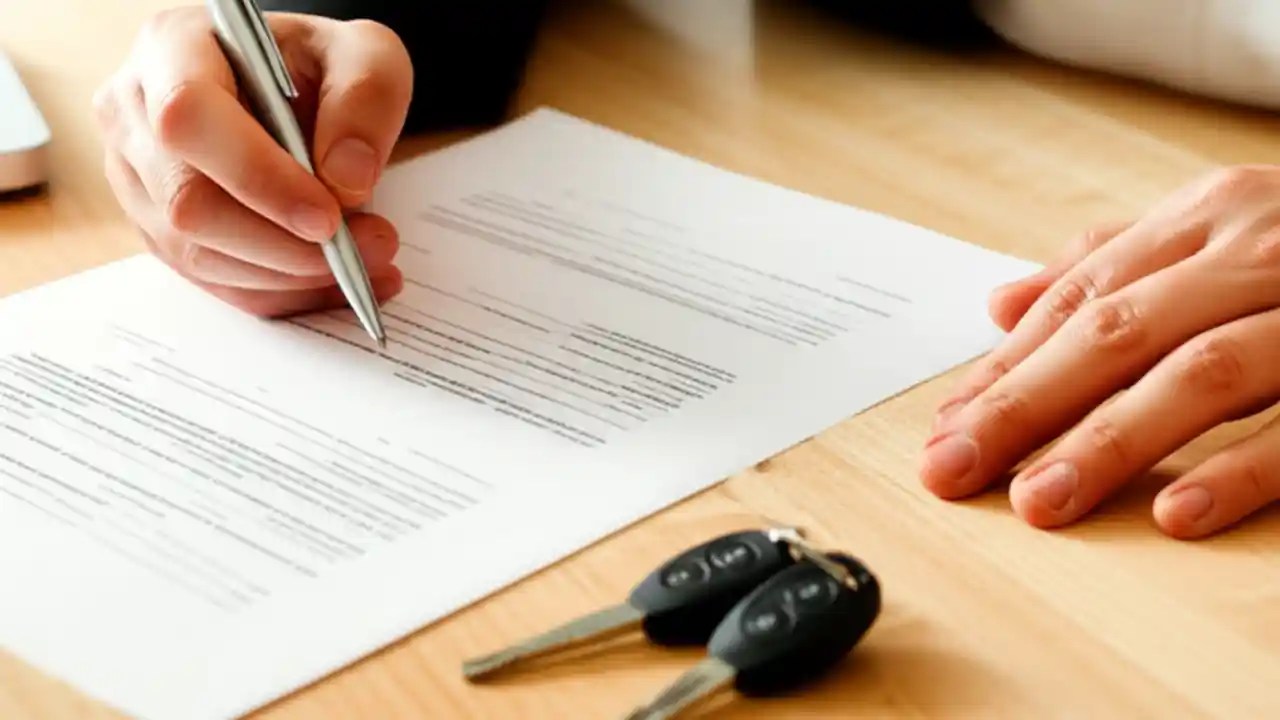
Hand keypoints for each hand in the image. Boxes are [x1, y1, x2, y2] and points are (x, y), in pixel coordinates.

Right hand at [92, 7, 411, 315]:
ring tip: (369, 263)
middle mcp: (135, 115)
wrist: (292, 89)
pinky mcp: (160, 231)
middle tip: (370, 245)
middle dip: (286, 244)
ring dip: (292, 275)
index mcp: (171, 48)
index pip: (188, 120)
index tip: (328, 216)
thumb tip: (345, 183)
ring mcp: (138, 179)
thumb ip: (365, 100)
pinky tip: (338, 283)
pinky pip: (217, 282)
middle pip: (188, 203)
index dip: (257, 178)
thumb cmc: (316, 64)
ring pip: (198, 255)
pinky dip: (284, 293)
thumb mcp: (363, 54)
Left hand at [921, 165, 1279, 538]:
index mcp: (1211, 216)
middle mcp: (1260, 251)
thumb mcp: (1218, 232)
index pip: (1080, 298)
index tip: (947, 427)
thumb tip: (999, 302)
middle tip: (955, 469)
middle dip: (1026, 406)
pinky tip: (1174, 513)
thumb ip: (1113, 263)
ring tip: (1039, 503)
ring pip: (1201, 373)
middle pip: (1117, 331)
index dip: (1007, 366)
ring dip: (1110, 443)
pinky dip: (1242, 468)